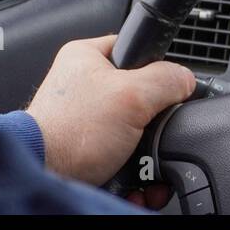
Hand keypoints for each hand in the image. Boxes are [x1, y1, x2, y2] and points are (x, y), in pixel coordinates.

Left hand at [26, 34, 195, 190]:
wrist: (43, 178)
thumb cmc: (68, 134)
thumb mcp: (132, 96)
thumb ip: (167, 80)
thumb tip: (186, 81)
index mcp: (86, 56)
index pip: (137, 49)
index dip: (158, 69)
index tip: (166, 89)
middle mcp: (83, 85)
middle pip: (141, 96)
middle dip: (154, 123)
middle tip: (151, 133)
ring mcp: (84, 120)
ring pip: (135, 131)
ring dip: (147, 153)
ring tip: (144, 164)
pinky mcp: (87, 149)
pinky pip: (124, 155)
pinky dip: (135, 172)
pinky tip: (137, 180)